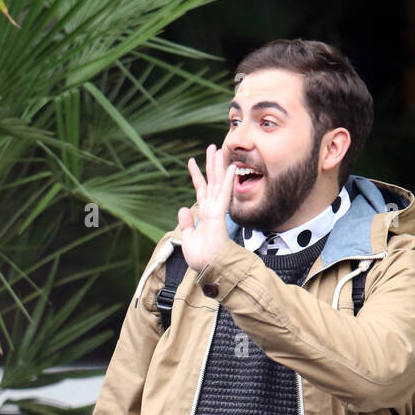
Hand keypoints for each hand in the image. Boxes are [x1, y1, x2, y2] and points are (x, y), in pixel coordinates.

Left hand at [177, 144, 235, 273]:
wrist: (207, 267)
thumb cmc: (201, 257)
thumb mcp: (188, 237)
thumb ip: (186, 222)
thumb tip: (183, 208)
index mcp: (204, 214)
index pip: (200, 190)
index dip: (196, 175)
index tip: (191, 162)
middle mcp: (211, 210)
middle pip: (211, 181)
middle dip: (210, 164)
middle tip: (211, 147)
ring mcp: (216, 211)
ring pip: (217, 183)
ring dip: (218, 166)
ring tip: (217, 150)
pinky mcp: (219, 215)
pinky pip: (224, 194)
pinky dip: (226, 181)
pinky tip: (231, 167)